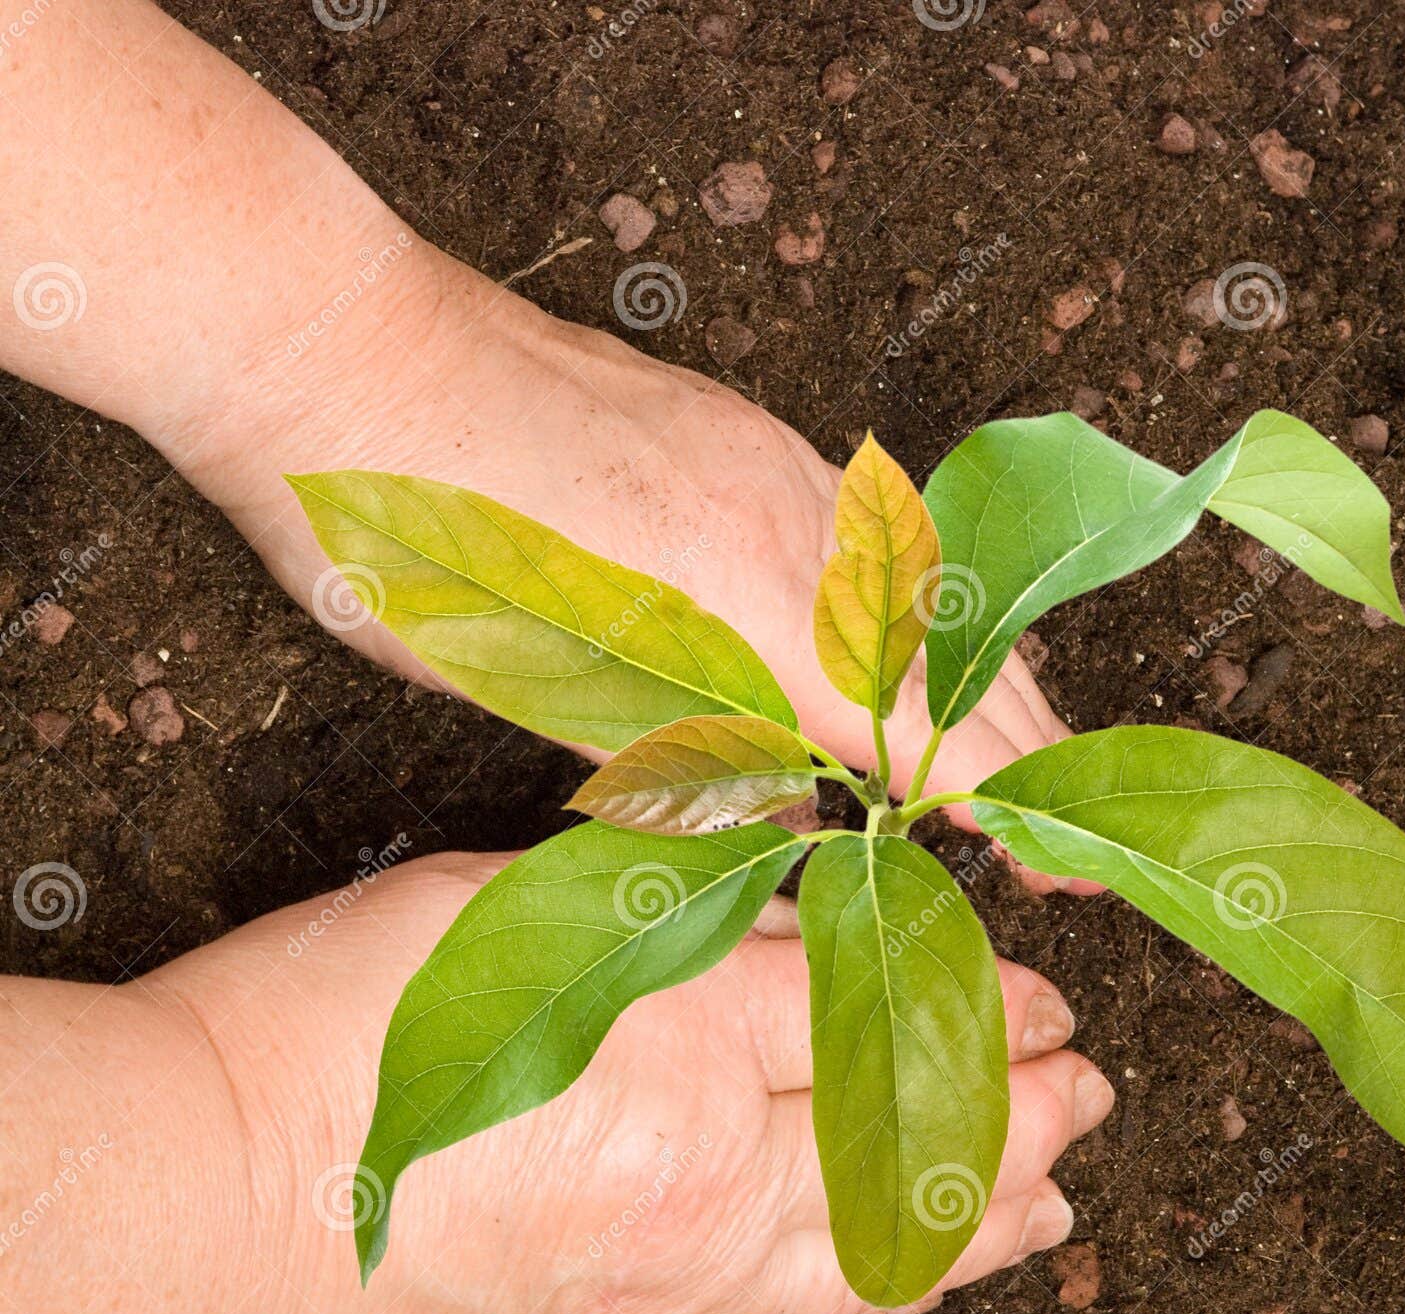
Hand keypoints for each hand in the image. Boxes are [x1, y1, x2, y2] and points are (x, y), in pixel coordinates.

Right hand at [151, 853, 1111, 1313]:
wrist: (204, 1178)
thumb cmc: (336, 1019)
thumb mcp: (524, 910)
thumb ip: (685, 923)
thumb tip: (809, 927)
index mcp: (682, 1048)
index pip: (884, 1020)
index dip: (986, 1008)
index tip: (1043, 1004)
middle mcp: (697, 1183)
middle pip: (912, 1152)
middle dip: (1029, 1118)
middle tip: (1093, 1093)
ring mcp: (660, 1287)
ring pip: (872, 1266)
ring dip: (982, 1229)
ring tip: (1054, 1201)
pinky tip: (911, 1297)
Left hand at [168, 249, 1079, 863]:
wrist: (352, 351)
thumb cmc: (412, 535)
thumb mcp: (540, 690)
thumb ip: (675, 747)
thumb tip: (767, 810)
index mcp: (747, 597)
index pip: (915, 724)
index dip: (990, 804)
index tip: (1046, 865)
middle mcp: (791, 519)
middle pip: (947, 651)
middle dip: (1016, 747)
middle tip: (1043, 828)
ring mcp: (772, 460)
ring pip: (918, 586)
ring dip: (968, 677)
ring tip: (996, 749)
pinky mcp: (741, 430)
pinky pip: (866, 532)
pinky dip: (903, 607)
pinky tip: (893, 643)